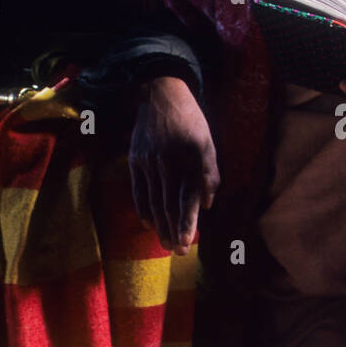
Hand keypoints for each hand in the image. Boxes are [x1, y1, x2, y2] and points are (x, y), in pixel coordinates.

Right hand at [128, 76, 219, 252]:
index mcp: (190, 159)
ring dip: (160, 225)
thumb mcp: (208, 142)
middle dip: (173, 230)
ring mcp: (149, 161)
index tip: (187, 243)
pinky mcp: (135, 159)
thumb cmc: (190, 121)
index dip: (187, 222)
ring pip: (154, 201)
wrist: (159, 94)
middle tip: (177, 252)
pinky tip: (148, 223)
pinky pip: (138, 190)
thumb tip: (208, 204)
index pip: (188, 198)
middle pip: (169, 204)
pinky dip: (143, 208)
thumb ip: (210, 173)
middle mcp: (169, 162)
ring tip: (165, 244)